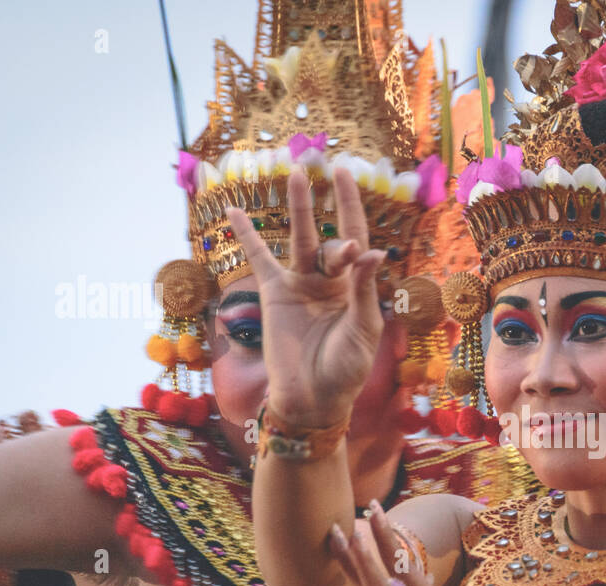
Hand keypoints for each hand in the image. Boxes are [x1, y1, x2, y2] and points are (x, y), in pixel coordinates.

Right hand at [225, 167, 386, 428]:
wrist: (313, 398)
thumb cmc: (346, 370)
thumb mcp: (362, 330)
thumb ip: (362, 289)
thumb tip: (370, 249)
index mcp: (355, 288)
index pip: (357, 239)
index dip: (354, 209)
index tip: (350, 178)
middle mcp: (329, 281)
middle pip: (329, 234)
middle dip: (331, 202)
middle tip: (330, 167)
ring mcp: (300, 284)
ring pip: (299, 238)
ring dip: (298, 207)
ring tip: (296, 172)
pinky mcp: (274, 294)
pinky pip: (258, 260)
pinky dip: (247, 237)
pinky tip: (234, 211)